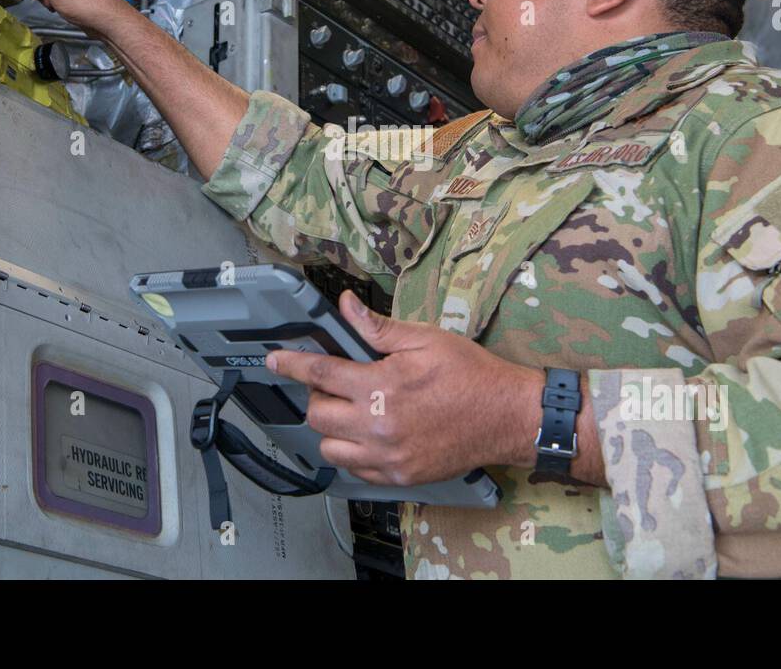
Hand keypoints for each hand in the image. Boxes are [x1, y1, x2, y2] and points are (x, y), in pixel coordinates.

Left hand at [265, 291, 544, 486]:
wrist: (506, 416)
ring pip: (330, 449)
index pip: (319, 374)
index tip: (274, 360)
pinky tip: (369, 435)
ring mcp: (387, 456)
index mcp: (381, 386)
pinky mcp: (398, 476)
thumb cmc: (470, 373)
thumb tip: (346, 306)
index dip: (290, 364)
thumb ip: (378, 327)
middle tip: (337, 384)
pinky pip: (355, 470)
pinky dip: (353, 452)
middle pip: (318, 415)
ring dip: (331, 429)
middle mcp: (378, 426)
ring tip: (351, 412)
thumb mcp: (425, 338)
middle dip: (318, 396)